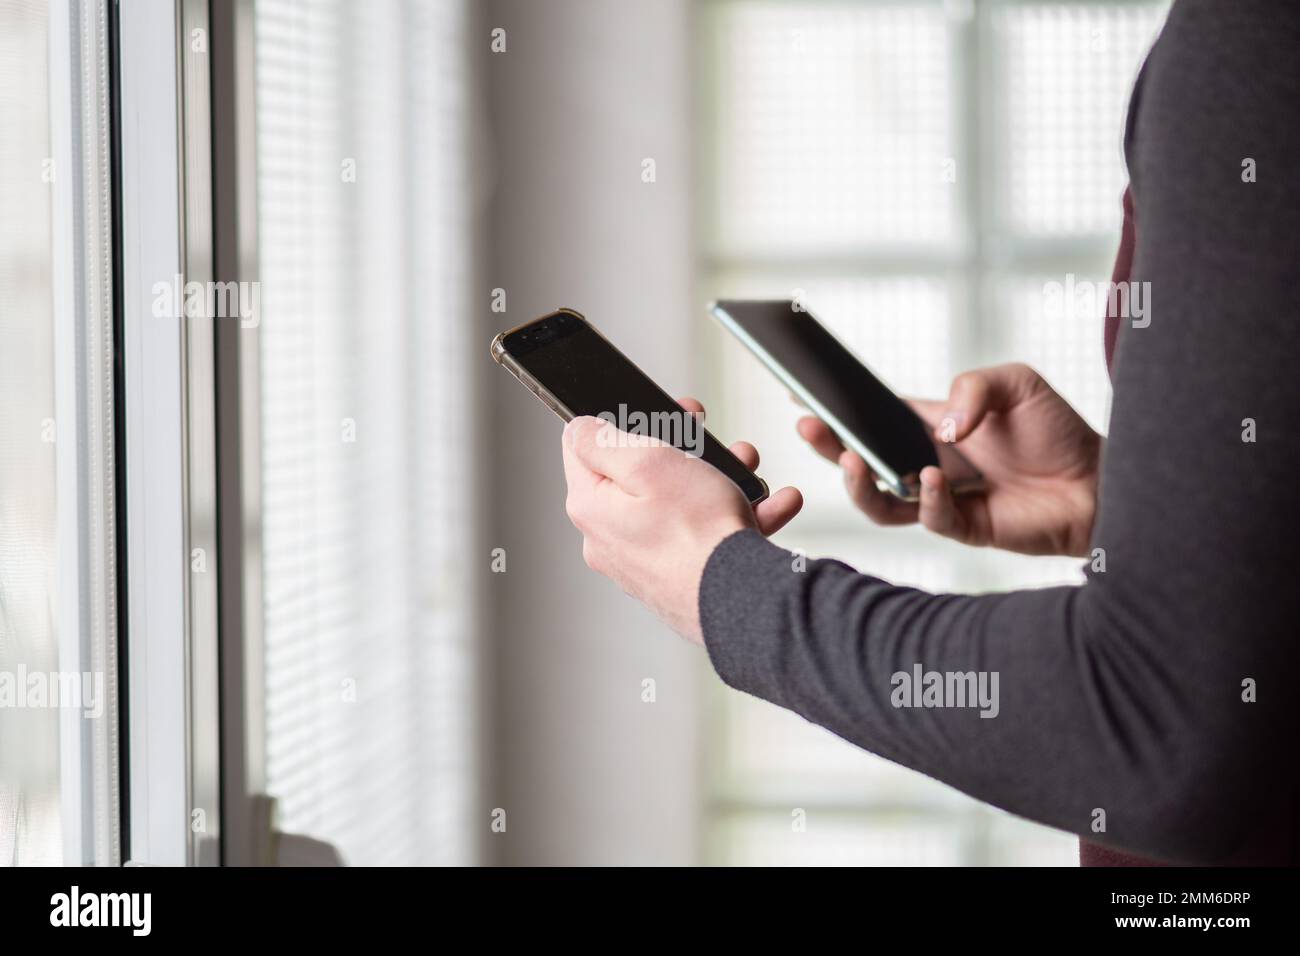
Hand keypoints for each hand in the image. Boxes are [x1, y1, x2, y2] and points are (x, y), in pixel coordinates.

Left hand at [561, 398, 802, 644]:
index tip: (649, 412)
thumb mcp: (648, 463)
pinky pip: (703, 535)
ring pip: (678, 502)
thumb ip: (604, 440)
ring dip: (716, 478)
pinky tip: (769, 505)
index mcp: (591, 507)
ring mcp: (644, 561)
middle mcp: (610, 538)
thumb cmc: (698, 534)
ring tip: (747, 470)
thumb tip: (578, 427)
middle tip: (705, 434)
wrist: (742, 602)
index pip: (581, 448)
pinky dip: (735, 516)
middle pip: (637, 474)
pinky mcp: (677, 577)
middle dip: (679, 447)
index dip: (616, 419)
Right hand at [797, 363, 1100, 556]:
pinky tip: (931, 478)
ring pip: (879, 501)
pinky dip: (925, 498)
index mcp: (933, 425)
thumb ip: (972, 387)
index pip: (874, 416)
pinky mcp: (964, 528)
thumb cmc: (1058, 431)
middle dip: (829, 445)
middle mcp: (928, 463)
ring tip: (852, 460)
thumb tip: (939, 429)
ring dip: (858, 484)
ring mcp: (942, 499)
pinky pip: (929, 518)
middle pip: (862, 459)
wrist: (1102, 483)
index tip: (802, 393)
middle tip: (807, 426)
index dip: (838, 408)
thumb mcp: (1017, 383)